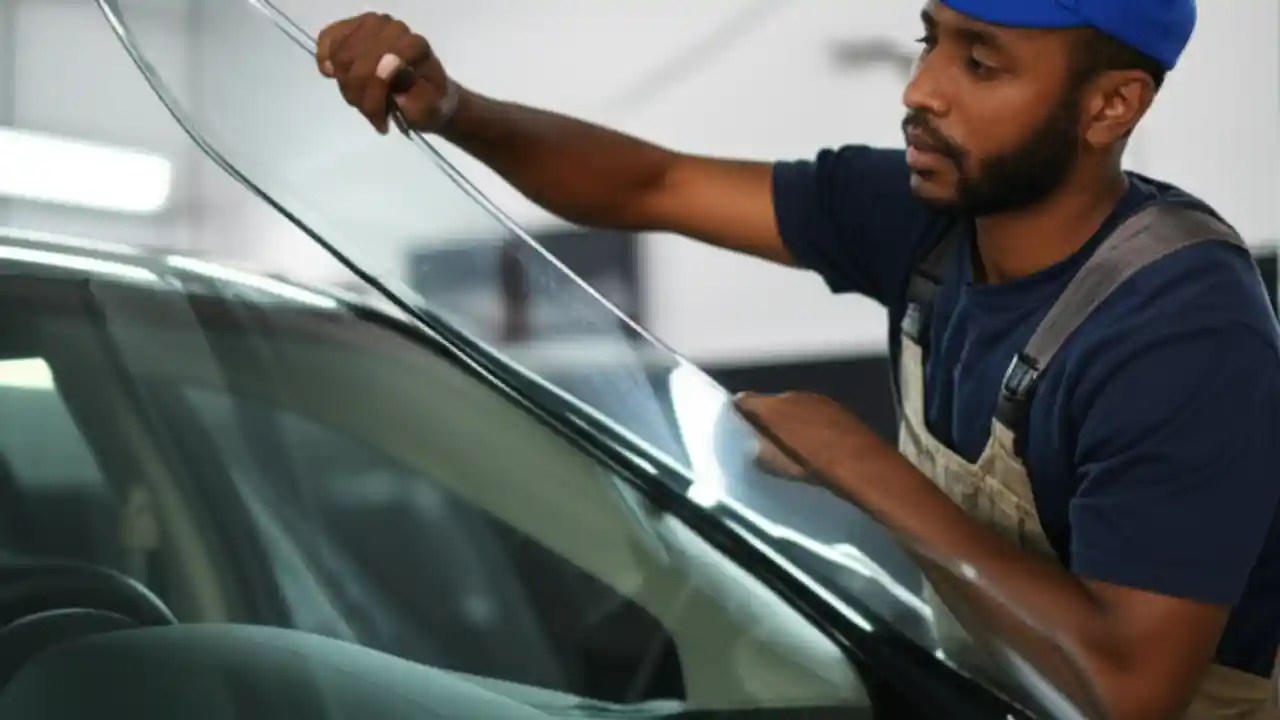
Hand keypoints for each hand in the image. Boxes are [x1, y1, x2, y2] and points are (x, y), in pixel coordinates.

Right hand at [317, 13, 458, 134]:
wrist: (428, 97)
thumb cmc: (428, 106)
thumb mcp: (428, 109)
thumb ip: (411, 88)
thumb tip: (388, 63)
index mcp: (415, 47)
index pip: (377, 67)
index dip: (373, 99)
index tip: (381, 123)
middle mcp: (395, 29)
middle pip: (355, 64)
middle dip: (359, 96)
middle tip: (373, 115)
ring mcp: (373, 25)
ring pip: (340, 56)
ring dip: (347, 86)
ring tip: (363, 101)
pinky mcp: (354, 27)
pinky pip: (329, 38)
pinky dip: (326, 57)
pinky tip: (331, 73)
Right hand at [735, 391, 890, 484]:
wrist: (863, 465)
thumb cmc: (814, 466)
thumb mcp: (778, 465)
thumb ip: (760, 452)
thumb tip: (754, 449)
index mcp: (771, 407)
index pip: (744, 401)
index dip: (738, 412)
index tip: (736, 425)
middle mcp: (791, 395)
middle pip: (769, 402)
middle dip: (765, 416)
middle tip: (762, 437)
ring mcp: (816, 398)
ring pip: (792, 404)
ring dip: (788, 418)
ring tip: (790, 440)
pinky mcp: (835, 406)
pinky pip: (812, 409)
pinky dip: (808, 421)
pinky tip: (814, 440)